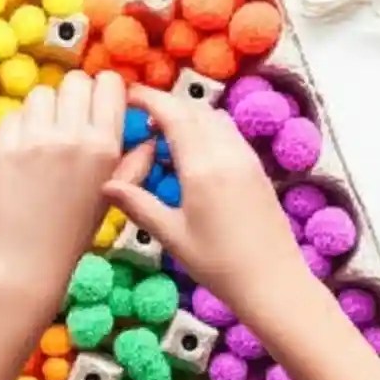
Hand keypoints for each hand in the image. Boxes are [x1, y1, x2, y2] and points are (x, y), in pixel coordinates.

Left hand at [0, 71, 128, 324]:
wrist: (25, 261)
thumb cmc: (73, 233)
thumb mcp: (113, 198)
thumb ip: (134, 163)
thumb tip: (149, 135)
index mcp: (103, 146)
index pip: (109, 84)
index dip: (106, 90)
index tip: (102, 102)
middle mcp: (70, 135)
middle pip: (76, 81)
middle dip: (77, 94)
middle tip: (73, 117)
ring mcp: (33, 137)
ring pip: (43, 92)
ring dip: (47, 107)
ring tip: (47, 132)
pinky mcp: (3, 144)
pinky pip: (15, 113)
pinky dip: (22, 124)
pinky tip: (25, 147)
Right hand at [101, 85, 305, 312]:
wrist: (274, 283)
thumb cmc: (218, 265)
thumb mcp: (172, 237)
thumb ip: (138, 205)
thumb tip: (106, 185)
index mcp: (203, 167)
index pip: (174, 115)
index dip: (149, 99)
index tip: (129, 96)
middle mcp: (227, 153)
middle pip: (195, 110)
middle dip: (167, 107)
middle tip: (141, 120)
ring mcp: (246, 159)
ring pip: (214, 119)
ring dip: (188, 117)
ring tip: (164, 138)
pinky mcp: (257, 169)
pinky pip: (228, 134)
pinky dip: (206, 130)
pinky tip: (193, 156)